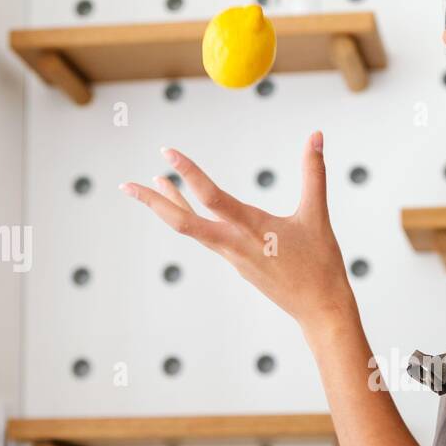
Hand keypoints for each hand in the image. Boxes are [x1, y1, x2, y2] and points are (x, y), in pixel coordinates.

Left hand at [120, 133, 356, 333]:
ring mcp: (231, 256)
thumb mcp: (317, 215)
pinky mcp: (236, 263)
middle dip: (152, 202)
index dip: (188, 173)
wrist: (319, 309)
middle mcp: (233, 243)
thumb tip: (316, 135)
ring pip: (191, 229)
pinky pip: (205, 237)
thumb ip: (314, 172)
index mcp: (251, 228)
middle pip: (181, 222)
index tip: (167, 152)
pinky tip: (190, 209)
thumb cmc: (321, 264)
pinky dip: (191, 219)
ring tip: (155, 181)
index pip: (211, 197)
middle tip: (125, 185)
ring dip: (170, 206)